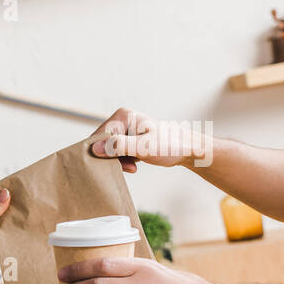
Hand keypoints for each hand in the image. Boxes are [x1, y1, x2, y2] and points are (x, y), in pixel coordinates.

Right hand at [89, 106, 213, 173]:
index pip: (98, 137)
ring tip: (133, 167)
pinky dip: (122, 161)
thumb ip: (119, 147)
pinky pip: (116, 152)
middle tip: (128, 167)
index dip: (102, 153)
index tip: (117, 165)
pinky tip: (134, 165)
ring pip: (108, 150)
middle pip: (102, 143)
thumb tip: (95, 149)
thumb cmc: (170, 146)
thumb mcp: (143, 148)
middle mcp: (121, 120)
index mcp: (122, 116)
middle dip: (111, 159)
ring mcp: (125, 129)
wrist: (188, 149)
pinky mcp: (129, 138)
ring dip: (118, 162)